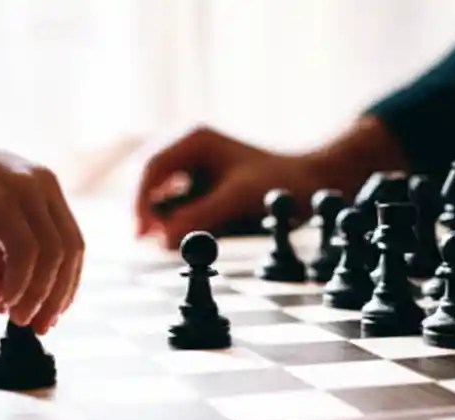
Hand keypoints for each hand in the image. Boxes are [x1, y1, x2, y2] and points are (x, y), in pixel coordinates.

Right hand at [0, 117, 83, 334]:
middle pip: (70, 252)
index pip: (73, 244)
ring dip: (39, 294)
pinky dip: (21, 282)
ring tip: (19, 318)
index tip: (51, 315)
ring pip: (52, 254)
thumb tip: (4, 307)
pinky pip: (25, 251)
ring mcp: (24, 190)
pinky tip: (7, 300)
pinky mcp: (0, 201)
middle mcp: (42, 186)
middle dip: (58, 296)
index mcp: (44, 189)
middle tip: (39, 326)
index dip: (67, 284)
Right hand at [133, 117, 406, 248]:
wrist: (314, 186)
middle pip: (149, 183)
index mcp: (194, 139)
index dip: (140, 201)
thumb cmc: (282, 184)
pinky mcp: (200, 191)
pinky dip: (175, 226)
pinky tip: (182, 240)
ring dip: (160, 221)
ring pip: (160, 200)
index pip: (151, 168)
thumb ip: (199, 217)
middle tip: (145, 244)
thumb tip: (161, 241)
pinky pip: (176, 210)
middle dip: (146, 213)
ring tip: (166, 245)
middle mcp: (188, 151)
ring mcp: (193, 171)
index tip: (141, 233)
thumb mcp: (238, 200)